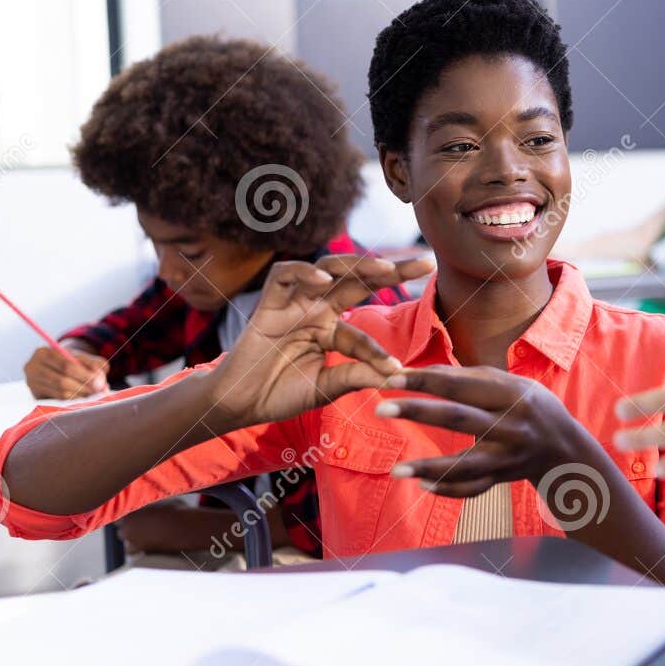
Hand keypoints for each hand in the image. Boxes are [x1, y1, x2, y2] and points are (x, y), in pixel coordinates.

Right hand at [24, 343, 108, 399]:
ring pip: (61, 393)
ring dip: (81, 395)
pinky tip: (84, 398)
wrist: (53, 368)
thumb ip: (95, 363)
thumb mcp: (82, 357)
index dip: (84, 375)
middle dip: (84, 387)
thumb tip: (101, 376)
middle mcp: (32, 367)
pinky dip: (74, 400)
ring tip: (95, 395)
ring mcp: (31, 383)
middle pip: (62, 381)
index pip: (66, 365)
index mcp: (43, 352)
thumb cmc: (70, 361)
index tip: (100, 383)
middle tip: (100, 391)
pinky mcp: (35, 396)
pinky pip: (58, 401)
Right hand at [203, 253, 432, 428]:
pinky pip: (284, 276)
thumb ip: (356, 374)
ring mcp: (293, 304)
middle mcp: (316, 310)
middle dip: (391, 270)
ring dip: (356, 266)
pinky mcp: (267, 304)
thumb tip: (396, 375)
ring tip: (385, 269)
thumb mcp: (326, 386)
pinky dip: (304, 274)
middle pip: (357, 281)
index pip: (365, 329)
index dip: (380, 349)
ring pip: (326, 269)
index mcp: (331, 329)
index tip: (397, 370)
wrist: (239, 404)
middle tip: (425, 261)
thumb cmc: (281, 394)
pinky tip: (324, 282)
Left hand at [376, 366, 586, 495]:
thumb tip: (423, 372)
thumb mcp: (511, 384)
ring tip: (396, 470)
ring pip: (465, 465)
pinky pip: (472, 488)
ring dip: (429, 467)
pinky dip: (448, 489)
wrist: (565, 448)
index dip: (427, 381)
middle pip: (459, 419)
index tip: (393, 376)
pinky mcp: (502, 478)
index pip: (462, 386)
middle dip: (419, 411)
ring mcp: (506, 456)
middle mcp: (510, 427)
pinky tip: (422, 484)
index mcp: (512, 396)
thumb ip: (469, 378)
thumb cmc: (531, 405)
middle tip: (381, 406)